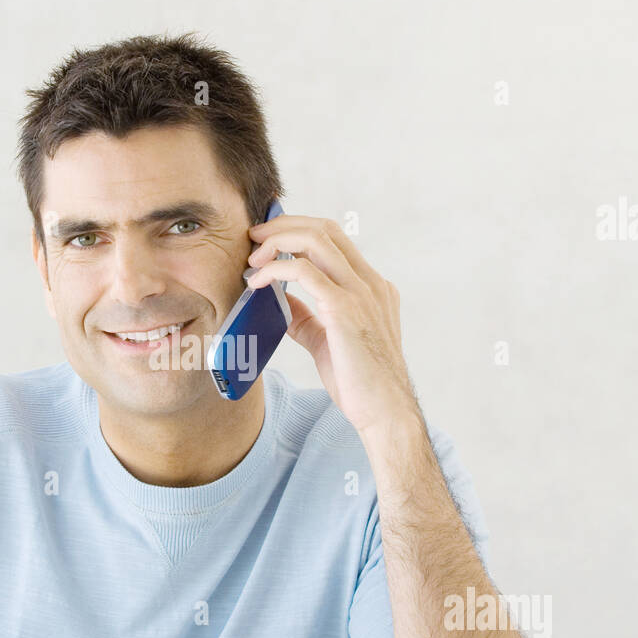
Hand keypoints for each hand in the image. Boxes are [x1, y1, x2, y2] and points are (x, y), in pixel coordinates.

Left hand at [246, 213, 417, 437]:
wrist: (383, 412)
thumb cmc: (360, 383)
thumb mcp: (326, 340)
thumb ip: (306, 317)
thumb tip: (278, 299)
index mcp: (371, 287)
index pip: (334, 238)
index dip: (298, 229)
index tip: (268, 238)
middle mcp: (370, 283)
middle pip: (324, 229)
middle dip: (284, 225)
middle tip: (253, 237)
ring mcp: (361, 293)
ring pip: (315, 240)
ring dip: (277, 241)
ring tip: (253, 259)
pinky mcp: (344, 309)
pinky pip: (303, 271)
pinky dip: (274, 270)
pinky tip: (257, 282)